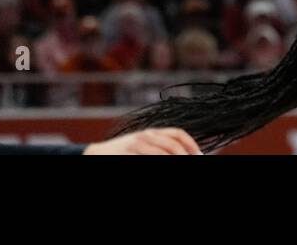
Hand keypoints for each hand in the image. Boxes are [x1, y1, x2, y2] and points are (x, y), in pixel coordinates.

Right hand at [86, 128, 201, 154]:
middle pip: (172, 145)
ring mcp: (136, 145)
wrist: (95, 154)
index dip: (191, 144)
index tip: (200, 155)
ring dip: (175, 159)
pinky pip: (147, 157)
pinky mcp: (129, 153)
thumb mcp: (142, 146)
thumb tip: (183, 153)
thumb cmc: (123, 153)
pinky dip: (160, 160)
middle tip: (194, 161)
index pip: (177, 133)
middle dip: (185, 155)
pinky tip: (165, 163)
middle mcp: (146, 136)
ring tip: (184, 164)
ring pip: (162, 153)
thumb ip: (160, 148)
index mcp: (152, 132)